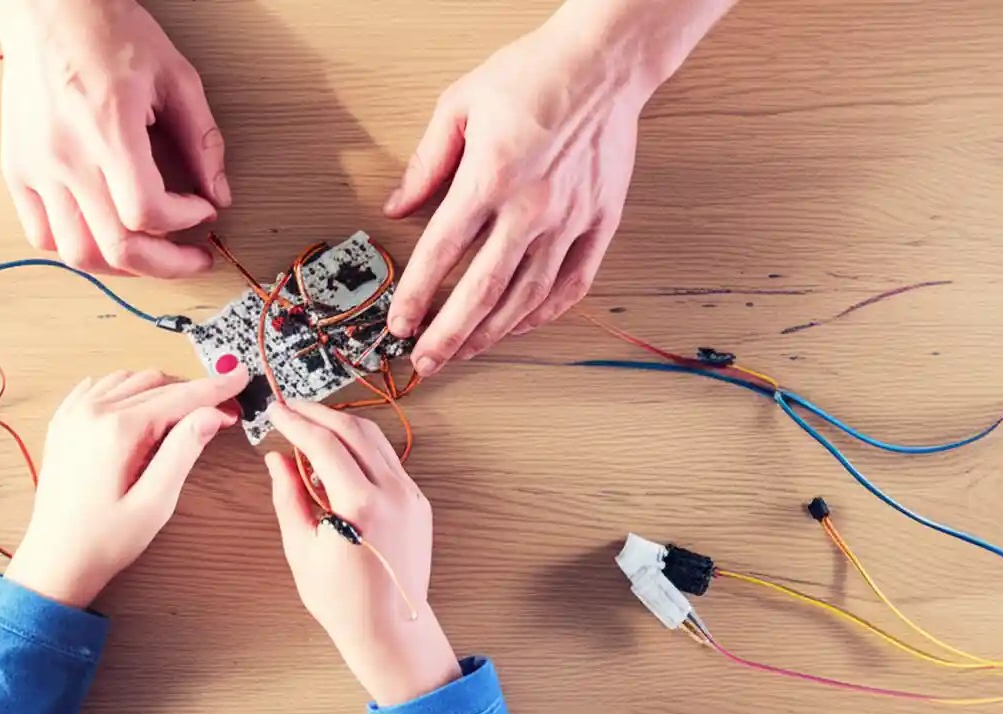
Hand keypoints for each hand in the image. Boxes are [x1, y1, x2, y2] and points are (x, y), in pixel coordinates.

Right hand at [0, 0, 229, 275]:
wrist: (48, 10)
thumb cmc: (108, 34)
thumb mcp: (175, 78)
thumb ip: (202, 140)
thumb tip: (218, 193)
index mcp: (108, 130)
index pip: (147, 212)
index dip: (185, 222)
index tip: (202, 209)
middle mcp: (66, 156)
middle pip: (116, 247)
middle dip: (166, 264)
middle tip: (192, 258)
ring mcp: (36, 168)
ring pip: (77, 253)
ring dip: (121, 265)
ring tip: (149, 254)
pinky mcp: (17, 171)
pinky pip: (41, 235)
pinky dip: (77, 248)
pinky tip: (104, 234)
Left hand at [5, 366, 246, 606]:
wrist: (54, 561)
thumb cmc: (105, 541)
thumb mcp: (155, 503)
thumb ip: (183, 451)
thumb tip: (210, 414)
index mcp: (118, 430)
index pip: (180, 397)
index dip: (215, 390)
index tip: (240, 379)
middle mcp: (93, 412)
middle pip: (157, 383)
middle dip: (193, 392)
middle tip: (220, 412)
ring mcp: (73, 415)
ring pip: (130, 379)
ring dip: (161, 389)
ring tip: (183, 415)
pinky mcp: (63, 424)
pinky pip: (99, 387)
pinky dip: (126, 389)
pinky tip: (139, 406)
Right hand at [266, 401, 460, 705]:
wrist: (390, 629)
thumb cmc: (341, 600)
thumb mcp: (301, 549)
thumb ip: (288, 496)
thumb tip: (276, 457)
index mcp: (361, 506)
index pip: (324, 444)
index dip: (296, 422)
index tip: (275, 410)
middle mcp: (393, 493)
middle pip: (354, 429)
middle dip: (319, 413)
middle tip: (291, 408)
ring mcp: (411, 495)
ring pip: (375, 438)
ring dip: (341, 424)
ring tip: (310, 424)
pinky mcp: (418, 501)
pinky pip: (387, 459)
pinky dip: (360, 446)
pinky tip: (337, 452)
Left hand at [385, 0, 733, 373]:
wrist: (604, 62)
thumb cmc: (533, 75)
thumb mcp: (460, 104)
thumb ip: (426, 162)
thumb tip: (398, 205)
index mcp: (490, 177)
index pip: (442, 251)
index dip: (417, 295)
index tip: (399, 324)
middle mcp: (532, 206)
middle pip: (484, 290)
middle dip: (450, 334)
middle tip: (427, 361)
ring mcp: (571, 219)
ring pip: (528, 296)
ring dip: (493, 332)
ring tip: (466, 352)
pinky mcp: (601, 221)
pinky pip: (573, 282)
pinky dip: (545, 311)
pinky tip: (522, 326)